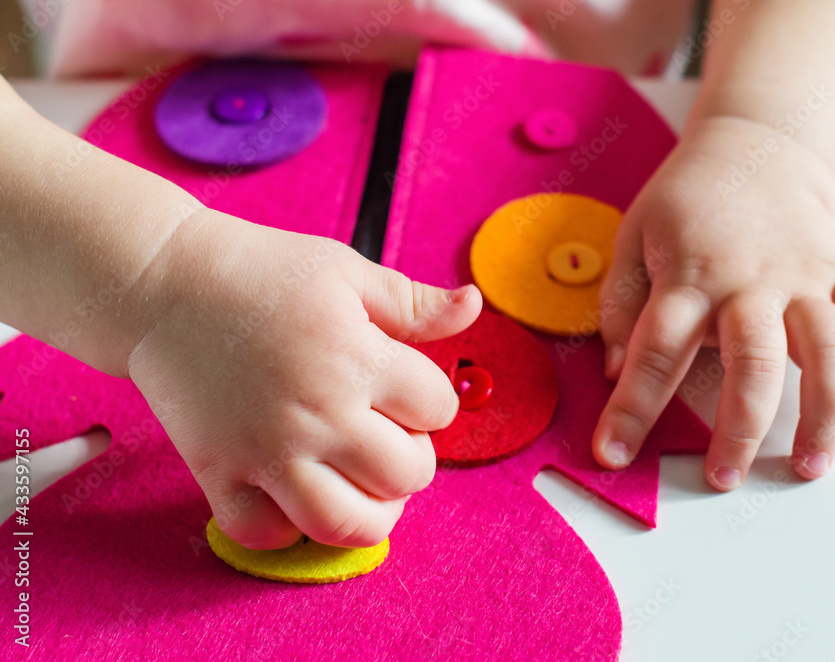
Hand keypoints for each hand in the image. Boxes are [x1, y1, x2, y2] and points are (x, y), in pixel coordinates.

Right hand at [126, 210, 480, 547]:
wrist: (164, 284)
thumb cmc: (263, 272)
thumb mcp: (347, 272)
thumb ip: (415, 302)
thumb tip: (473, 305)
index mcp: (356, 359)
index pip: (438, 407)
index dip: (434, 399)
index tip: (408, 389)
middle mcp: (317, 413)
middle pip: (407, 475)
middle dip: (413, 458)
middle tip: (389, 435)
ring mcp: (265, 450)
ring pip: (346, 525)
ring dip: (371, 513)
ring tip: (364, 485)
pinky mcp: (218, 472)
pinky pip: (264, 534)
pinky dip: (288, 528)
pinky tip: (297, 495)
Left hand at [592, 116, 834, 487]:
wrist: (753, 148)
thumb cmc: (684, 203)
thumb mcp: (631, 238)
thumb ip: (619, 303)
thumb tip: (615, 368)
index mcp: (686, 278)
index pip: (654, 352)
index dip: (631, 408)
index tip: (612, 454)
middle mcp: (745, 284)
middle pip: (749, 361)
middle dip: (737, 426)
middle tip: (722, 478)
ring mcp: (798, 278)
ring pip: (822, 346)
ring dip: (823, 409)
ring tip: (810, 463)